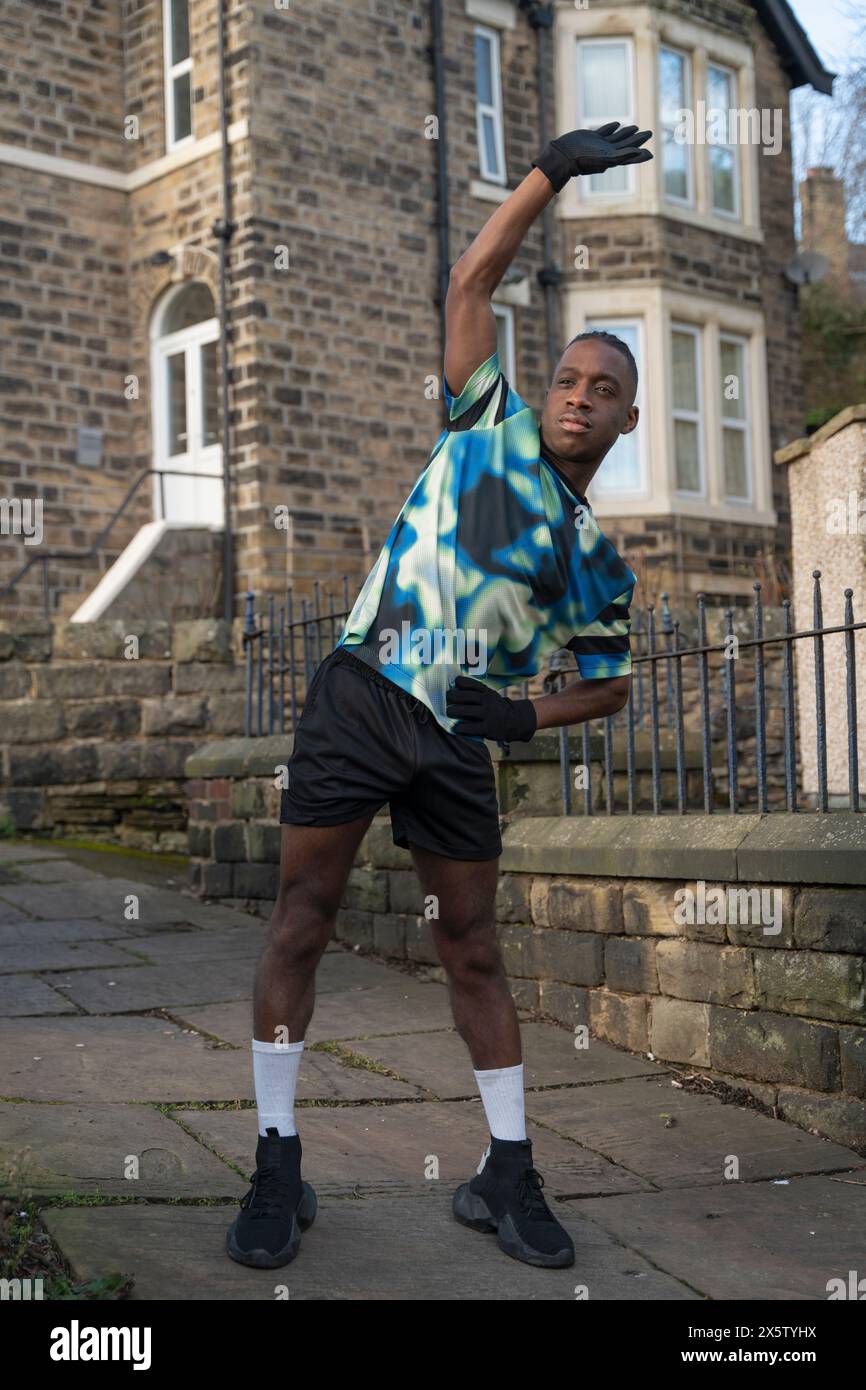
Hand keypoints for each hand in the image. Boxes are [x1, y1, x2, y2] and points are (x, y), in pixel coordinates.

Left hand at [446, 675, 536, 741]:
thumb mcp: (489, 695)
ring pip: (468, 711)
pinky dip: (462, 728)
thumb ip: (475, 692)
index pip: (472, 684)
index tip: (454, 683)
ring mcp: (488, 714)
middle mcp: (488, 701)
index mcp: (487, 692)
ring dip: (455, 711)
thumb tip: (452, 688)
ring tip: (448, 712)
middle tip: (446, 698)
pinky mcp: (488, 728)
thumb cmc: (494, 707)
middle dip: (454, 696)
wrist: (514, 721)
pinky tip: (456, 728)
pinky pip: (472, 728)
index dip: (462, 682)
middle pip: (467, 697)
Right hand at [533, 122, 652, 191]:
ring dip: (627, 133)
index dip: (641, 155)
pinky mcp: (592, 137)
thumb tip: (640, 151)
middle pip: (626, 144)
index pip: (630, 156)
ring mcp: (599, 144)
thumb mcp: (605, 158)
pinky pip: (604, 131)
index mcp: (612, 158)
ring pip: (617, 137)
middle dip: (638, 140)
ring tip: (636, 127)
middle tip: (649, 133)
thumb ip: (624, 155)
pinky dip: (611, 128)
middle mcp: (607, 152)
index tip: (651, 153)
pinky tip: (617, 124)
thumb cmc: (584, 160)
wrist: (565, 155)